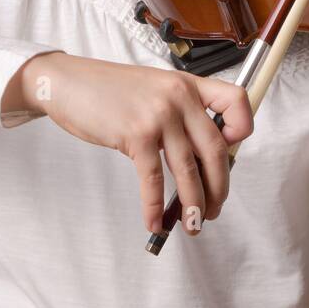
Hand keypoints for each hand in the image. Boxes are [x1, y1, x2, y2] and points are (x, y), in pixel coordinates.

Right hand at [2, 52, 253, 234]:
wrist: (67, 82)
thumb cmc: (108, 90)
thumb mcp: (154, 90)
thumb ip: (178, 113)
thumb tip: (196, 158)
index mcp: (188, 84)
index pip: (236, 101)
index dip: (242, 131)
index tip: (230, 155)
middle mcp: (179, 97)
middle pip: (215, 150)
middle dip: (219, 187)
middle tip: (214, 209)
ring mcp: (159, 115)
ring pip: (189, 170)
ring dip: (194, 204)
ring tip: (193, 225)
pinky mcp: (136, 134)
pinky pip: (154, 179)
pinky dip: (154, 207)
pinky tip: (154, 222)